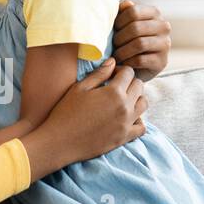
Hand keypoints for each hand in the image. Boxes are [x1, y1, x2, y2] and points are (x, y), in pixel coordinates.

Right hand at [20, 58, 147, 179]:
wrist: (60, 142)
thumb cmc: (66, 112)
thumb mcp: (79, 88)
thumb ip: (98, 74)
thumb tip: (112, 62)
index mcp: (114, 92)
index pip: (129, 72)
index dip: (120, 70)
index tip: (110, 76)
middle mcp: (125, 107)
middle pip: (139, 86)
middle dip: (129, 82)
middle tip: (115, 87)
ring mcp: (126, 123)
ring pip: (144, 104)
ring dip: (136, 98)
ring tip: (122, 100)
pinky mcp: (124, 137)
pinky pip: (142, 127)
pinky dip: (138, 120)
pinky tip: (126, 118)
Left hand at [112, 0, 171, 81]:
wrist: (138, 67)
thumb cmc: (128, 40)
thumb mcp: (124, 23)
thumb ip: (122, 11)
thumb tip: (125, 4)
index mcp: (154, 12)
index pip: (133, 11)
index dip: (118, 21)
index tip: (112, 30)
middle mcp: (164, 26)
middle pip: (136, 28)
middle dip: (119, 38)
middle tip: (111, 45)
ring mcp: (165, 44)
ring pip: (139, 44)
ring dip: (122, 51)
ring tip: (115, 55)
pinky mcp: (162, 61)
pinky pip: (140, 59)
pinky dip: (127, 62)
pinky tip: (122, 63)